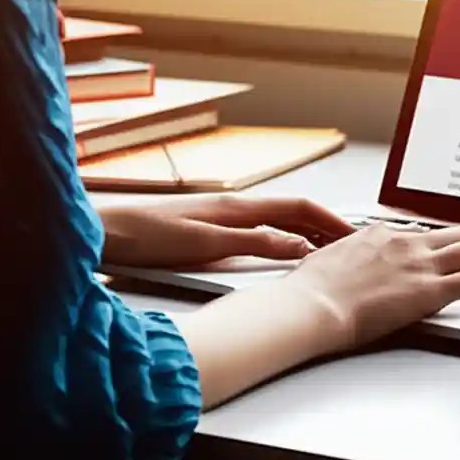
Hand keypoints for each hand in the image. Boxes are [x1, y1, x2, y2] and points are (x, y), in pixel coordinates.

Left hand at [98, 195, 355, 267]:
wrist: (104, 234)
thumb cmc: (147, 237)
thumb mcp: (207, 244)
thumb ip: (256, 244)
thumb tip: (301, 246)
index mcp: (239, 207)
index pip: (299, 206)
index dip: (330, 220)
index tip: (355, 235)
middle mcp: (234, 207)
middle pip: (292, 213)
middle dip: (324, 226)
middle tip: (350, 246)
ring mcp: (221, 217)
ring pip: (277, 222)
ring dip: (305, 233)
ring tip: (326, 251)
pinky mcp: (208, 230)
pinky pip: (258, 232)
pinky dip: (281, 240)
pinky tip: (281, 253)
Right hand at [283, 223, 459, 353]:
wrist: (309, 307)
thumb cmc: (309, 293)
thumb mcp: (327, 263)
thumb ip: (348, 260)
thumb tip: (348, 268)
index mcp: (380, 234)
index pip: (425, 234)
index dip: (447, 248)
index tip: (455, 259)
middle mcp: (405, 242)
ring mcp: (420, 263)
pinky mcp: (430, 289)